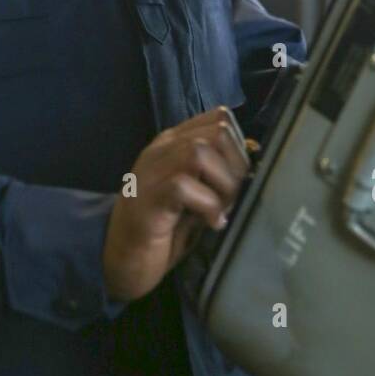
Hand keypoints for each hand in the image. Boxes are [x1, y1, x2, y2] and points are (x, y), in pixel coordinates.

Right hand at [103, 106, 249, 302]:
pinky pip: (184, 185)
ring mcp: (152, 171)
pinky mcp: (148, 198)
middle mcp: (162, 150)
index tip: (239, 177)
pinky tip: (210, 224)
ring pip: (200, 152)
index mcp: (174, 143)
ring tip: (219, 210)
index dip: (240, 147)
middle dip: (235, 166)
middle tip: (230, 198)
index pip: (219, 118)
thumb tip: (253, 154)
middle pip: (217, 132)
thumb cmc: (164, 228)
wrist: (121, 258)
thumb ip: (217, 173)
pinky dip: (208, 206)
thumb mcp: (197, 194)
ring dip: (222, 185)